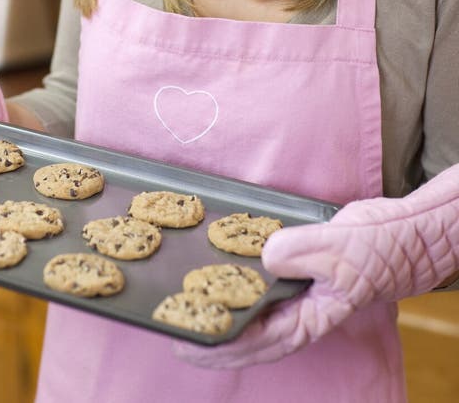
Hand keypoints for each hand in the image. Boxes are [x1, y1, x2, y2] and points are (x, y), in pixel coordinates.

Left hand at [175, 164, 458, 368]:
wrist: (401, 232)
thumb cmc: (377, 250)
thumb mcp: (338, 250)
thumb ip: (298, 252)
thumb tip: (263, 254)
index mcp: (309, 319)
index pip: (257, 341)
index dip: (222, 344)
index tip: (189, 341)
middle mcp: (297, 308)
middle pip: (247, 330)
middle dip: (212, 333)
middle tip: (173, 326)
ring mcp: (295, 287)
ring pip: (251, 303)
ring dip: (220, 303)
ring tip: (186, 301)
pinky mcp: (293, 261)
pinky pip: (259, 273)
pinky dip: (236, 271)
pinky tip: (217, 264)